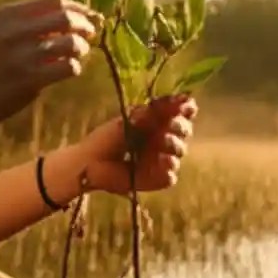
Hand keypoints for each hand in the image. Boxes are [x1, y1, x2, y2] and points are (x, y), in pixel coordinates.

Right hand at [0, 0, 102, 130]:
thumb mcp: (3, 34)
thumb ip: (35, 22)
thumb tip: (85, 16)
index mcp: (6, 14)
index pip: (53, 1)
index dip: (77, 7)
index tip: (89, 16)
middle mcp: (13, 31)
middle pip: (65, 17)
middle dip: (84, 25)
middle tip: (90, 34)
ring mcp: (21, 56)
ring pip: (71, 43)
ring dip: (81, 48)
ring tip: (76, 54)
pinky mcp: (30, 79)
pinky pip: (69, 67)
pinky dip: (74, 67)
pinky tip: (67, 70)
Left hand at [81, 93, 197, 194]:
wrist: (91, 162)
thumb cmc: (108, 137)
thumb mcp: (131, 119)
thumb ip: (156, 111)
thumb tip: (182, 98)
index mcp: (159, 122)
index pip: (182, 113)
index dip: (186, 109)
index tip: (186, 106)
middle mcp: (166, 140)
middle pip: (185, 130)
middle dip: (179, 126)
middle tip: (169, 125)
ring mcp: (164, 160)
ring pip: (180, 151)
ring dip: (172, 144)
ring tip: (159, 142)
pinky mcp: (160, 179)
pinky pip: (171, 175)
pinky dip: (166, 167)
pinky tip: (161, 161)